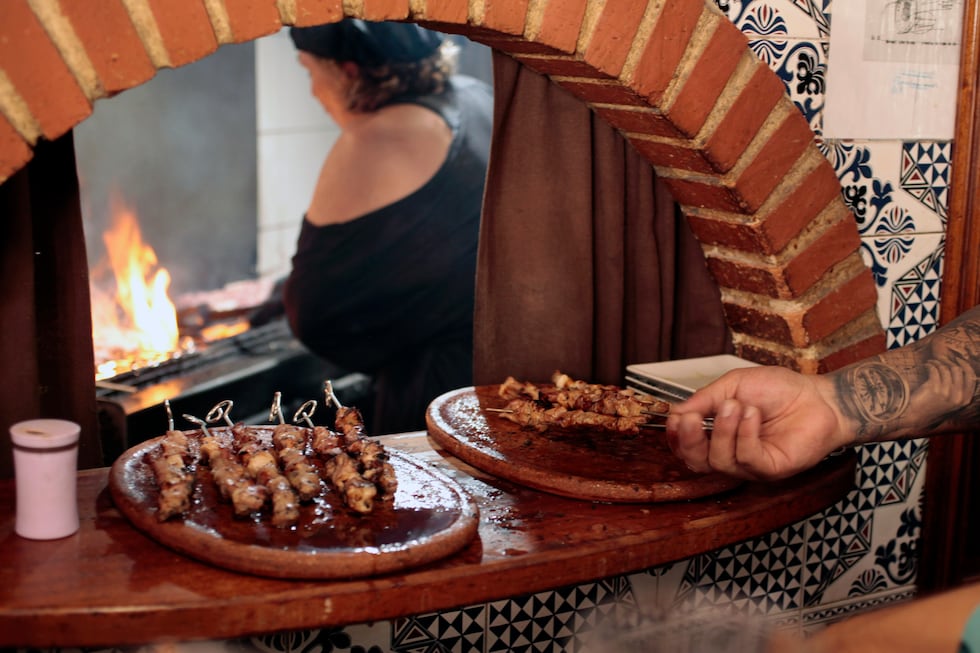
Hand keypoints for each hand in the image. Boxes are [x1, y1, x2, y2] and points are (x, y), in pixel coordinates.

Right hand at [665, 367, 850, 480]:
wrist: (817, 396)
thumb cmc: (779, 390)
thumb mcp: (733, 385)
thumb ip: (704, 399)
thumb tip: (676, 412)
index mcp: (718, 434)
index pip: (686, 447)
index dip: (675, 437)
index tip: (674, 418)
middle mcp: (730, 453)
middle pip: (696, 461)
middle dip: (689, 440)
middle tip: (690, 419)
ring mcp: (750, 465)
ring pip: (720, 461)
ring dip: (723, 430)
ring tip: (737, 406)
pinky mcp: (770, 469)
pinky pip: (747, 459)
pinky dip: (745, 434)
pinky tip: (753, 415)